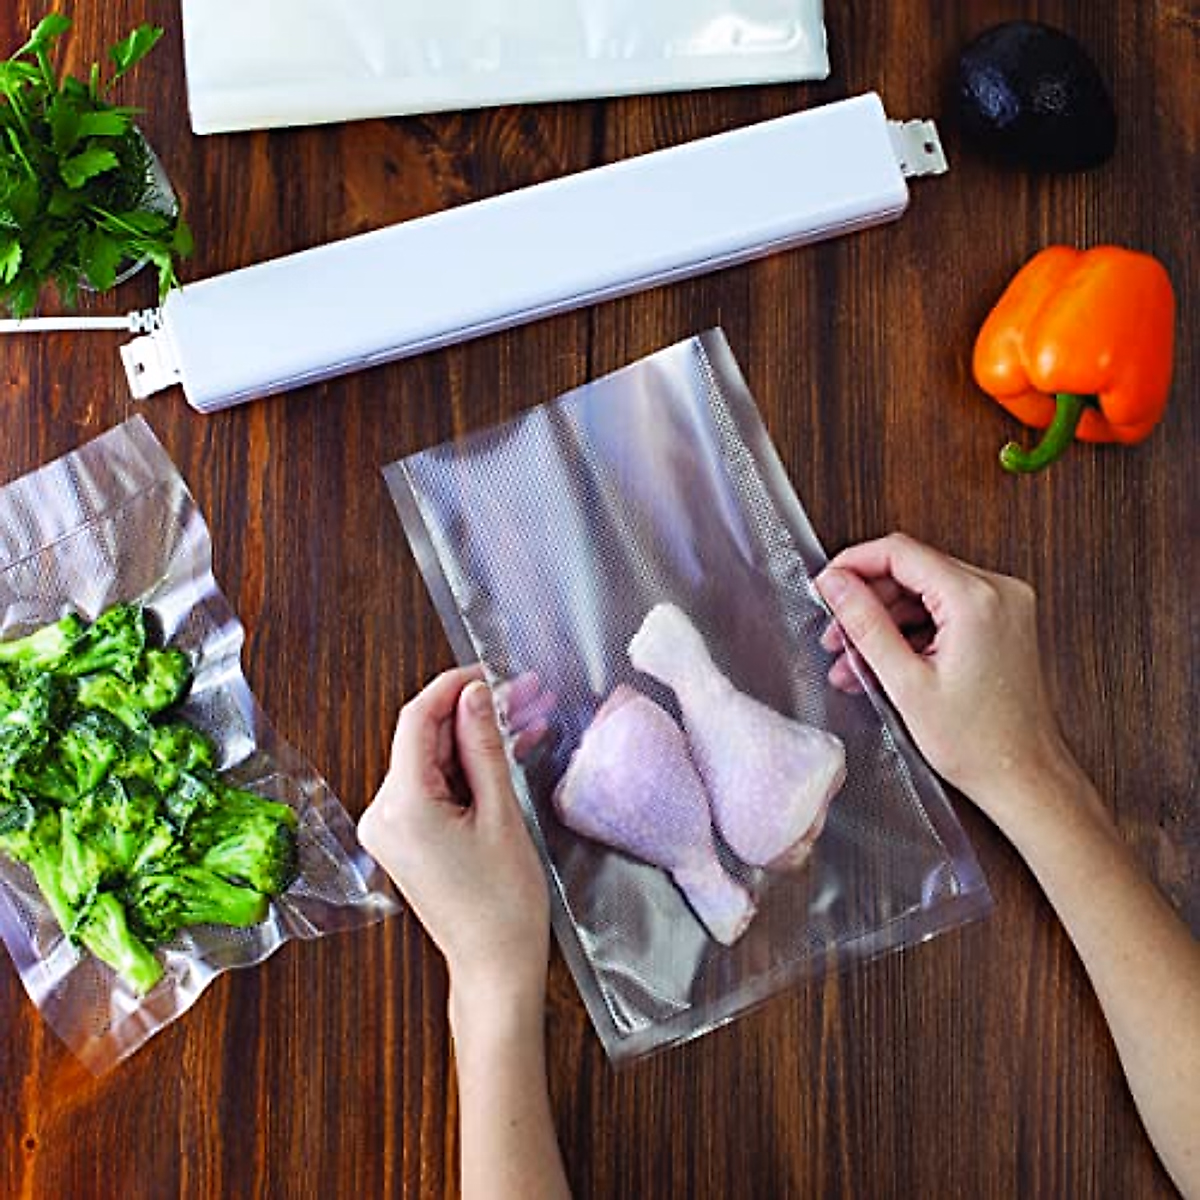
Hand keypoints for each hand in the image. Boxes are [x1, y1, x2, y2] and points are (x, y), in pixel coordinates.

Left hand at [358, 667, 549, 1008]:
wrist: (495, 966)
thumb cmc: (502, 905)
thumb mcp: (502, 813)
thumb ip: (484, 746)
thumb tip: (477, 695)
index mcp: (400, 806)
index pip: (418, 719)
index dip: (455, 686)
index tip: (490, 672)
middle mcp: (384, 813)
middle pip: (428, 738)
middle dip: (478, 712)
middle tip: (526, 694)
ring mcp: (392, 826)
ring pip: (437, 758)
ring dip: (480, 738)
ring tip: (530, 718)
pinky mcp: (407, 835)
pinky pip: (437, 784)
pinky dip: (471, 768)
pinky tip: (511, 751)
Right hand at [814, 533, 1077, 815]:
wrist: (1023, 776)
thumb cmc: (977, 743)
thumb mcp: (905, 682)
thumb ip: (865, 623)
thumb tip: (835, 584)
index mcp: (975, 600)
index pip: (900, 552)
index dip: (853, 564)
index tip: (825, 585)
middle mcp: (997, 591)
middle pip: (911, 570)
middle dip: (866, 601)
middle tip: (835, 633)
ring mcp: (1003, 605)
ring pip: (924, 591)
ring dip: (884, 620)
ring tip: (852, 660)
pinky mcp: (1001, 621)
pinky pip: (944, 609)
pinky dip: (910, 631)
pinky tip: (882, 662)